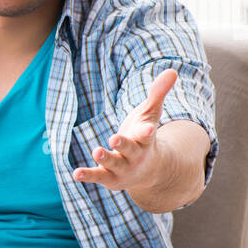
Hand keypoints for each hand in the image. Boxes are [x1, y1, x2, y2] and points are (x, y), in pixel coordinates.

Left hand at [72, 68, 176, 192]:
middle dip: (122, 144)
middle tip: (113, 138)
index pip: (147, 134)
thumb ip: (158, 94)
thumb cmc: (144, 135)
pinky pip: (97, 176)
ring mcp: (122, 168)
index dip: (147, 131)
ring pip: (113, 164)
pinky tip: (76, 173)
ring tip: (96, 151)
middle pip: (129, 149)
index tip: (148, 128)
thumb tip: (171, 71)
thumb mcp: (150, 114)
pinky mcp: (108, 177)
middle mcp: (135, 155)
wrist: (147, 170)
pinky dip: (87, 175)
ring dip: (105, 158)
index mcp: (145, 140)